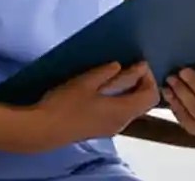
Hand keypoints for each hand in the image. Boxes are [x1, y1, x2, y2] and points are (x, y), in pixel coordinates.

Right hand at [27, 61, 161, 150]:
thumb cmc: (65, 104)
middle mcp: (121, 122)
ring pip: (131, 108)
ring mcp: (110, 128)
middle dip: (140, 83)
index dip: (149, 77)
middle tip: (129, 66)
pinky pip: (120, 112)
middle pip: (143, 102)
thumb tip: (121, 66)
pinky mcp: (100, 129)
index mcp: (122, 111)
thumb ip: (107, 73)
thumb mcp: (86, 82)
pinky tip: (105, 89)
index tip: (137, 63)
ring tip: (116, 74)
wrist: (43, 130)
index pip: (151, 96)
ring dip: (129, 91)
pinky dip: (120, 99)